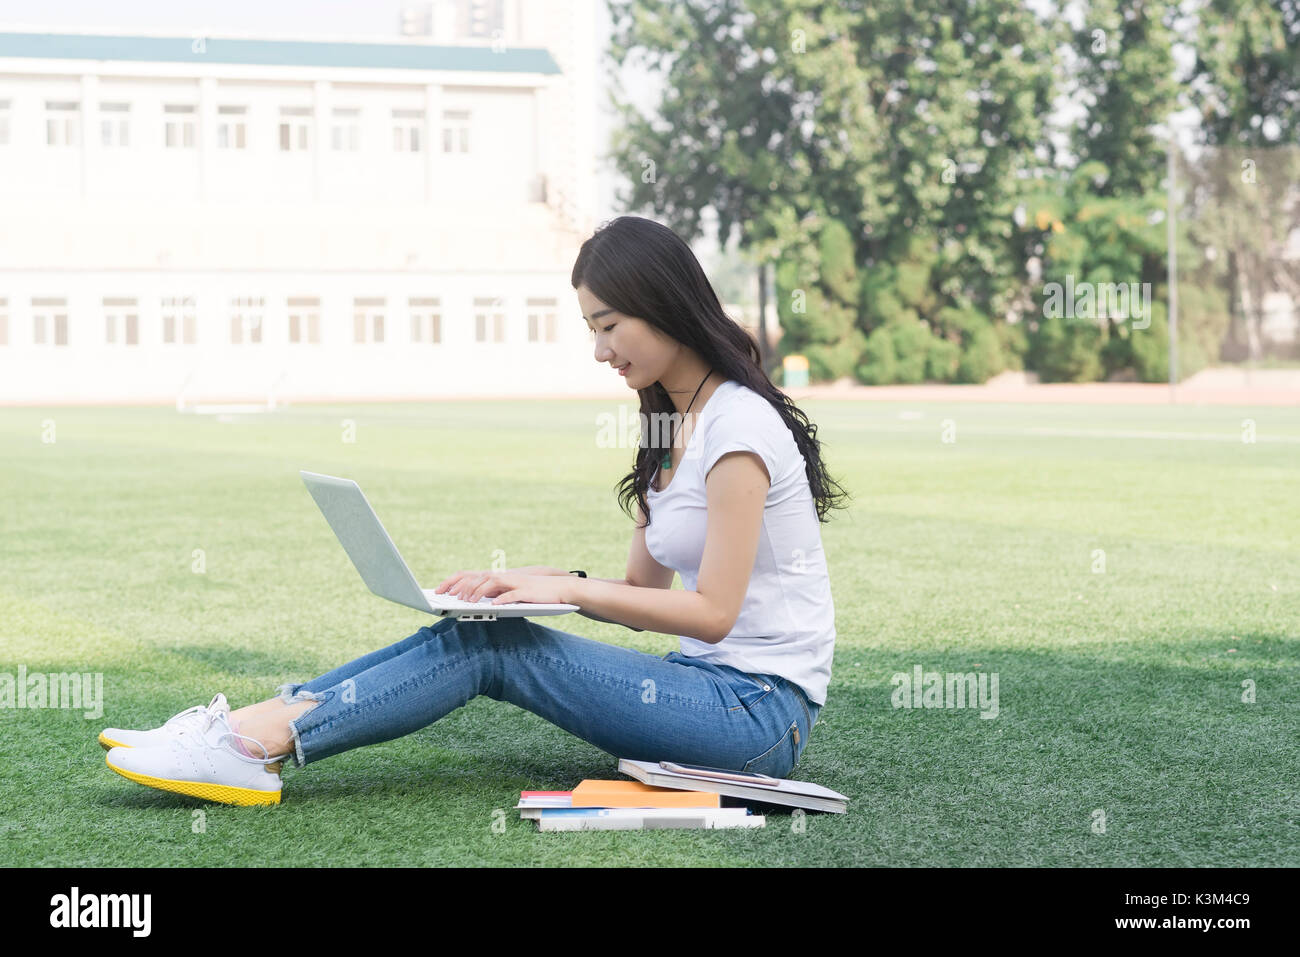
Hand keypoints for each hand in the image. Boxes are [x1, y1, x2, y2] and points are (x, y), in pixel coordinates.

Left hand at [433, 569, 574, 604]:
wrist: (557, 589)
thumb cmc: (531, 593)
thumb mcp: (508, 593)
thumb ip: (493, 594)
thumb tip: (473, 601)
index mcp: (498, 577)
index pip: (471, 575)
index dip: (454, 581)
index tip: (439, 589)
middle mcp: (504, 577)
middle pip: (479, 578)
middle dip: (463, 588)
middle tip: (451, 599)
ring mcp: (515, 583)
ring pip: (492, 584)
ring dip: (479, 592)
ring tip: (467, 603)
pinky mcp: (526, 591)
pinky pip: (512, 595)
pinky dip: (502, 600)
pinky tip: (494, 606)